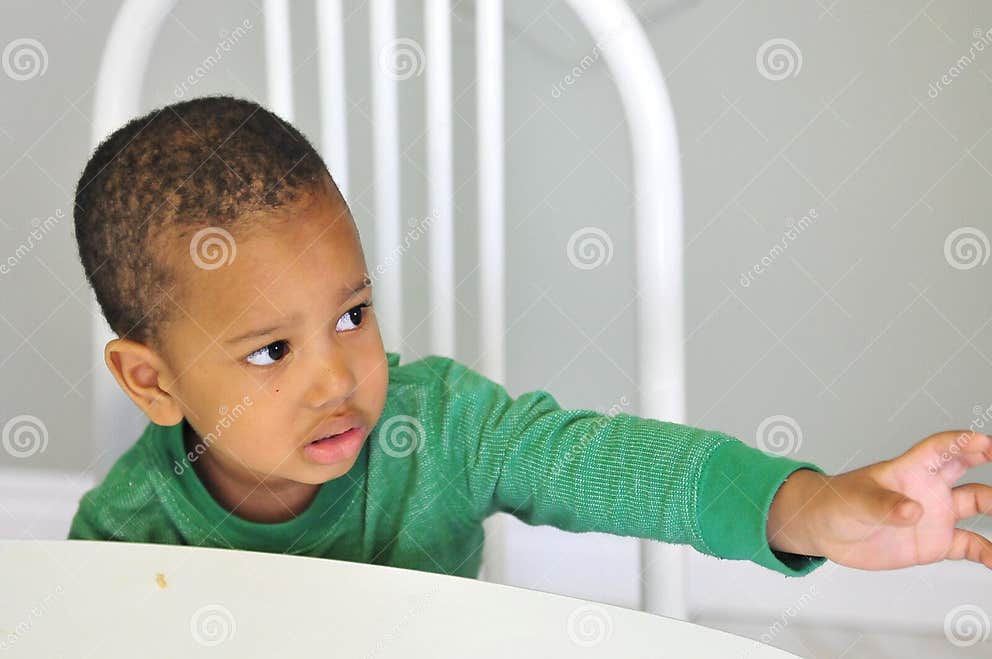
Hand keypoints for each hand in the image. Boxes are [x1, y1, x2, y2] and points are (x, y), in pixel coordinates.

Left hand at [768, 430, 991, 569]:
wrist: (826, 531)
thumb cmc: (837, 503)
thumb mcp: (856, 502)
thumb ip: (884, 505)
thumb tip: (912, 511)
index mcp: (909, 469)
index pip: (941, 448)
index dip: (965, 443)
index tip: (988, 445)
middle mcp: (928, 489)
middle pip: (967, 470)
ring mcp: (934, 515)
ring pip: (977, 505)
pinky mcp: (934, 542)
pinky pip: (970, 545)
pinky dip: (988, 552)